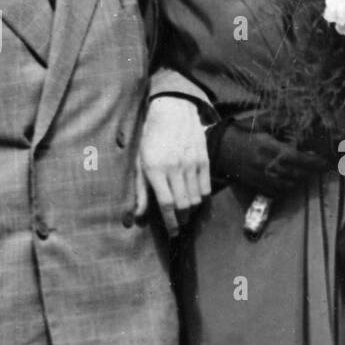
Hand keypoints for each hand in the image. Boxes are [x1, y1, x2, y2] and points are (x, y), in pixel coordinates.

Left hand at [138, 96, 211, 234]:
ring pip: (196, 198)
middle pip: (183, 204)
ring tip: (187, 212)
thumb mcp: (140, 163)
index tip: (173, 233)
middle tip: (180, 222)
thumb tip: (138, 216)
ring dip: (192, 210)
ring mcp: (191, 163)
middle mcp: (174, 167)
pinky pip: (206, 187)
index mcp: (155, 169)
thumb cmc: (152, 138)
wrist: (173, 111)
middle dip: (182, 219)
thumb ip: (141, 191)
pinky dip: (203, 198)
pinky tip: (197, 199)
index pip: (166, 204)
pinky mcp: (204, 159)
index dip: (170, 222)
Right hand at [215, 123, 326, 195]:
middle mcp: (269, 166)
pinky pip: (278, 192)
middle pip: (298, 174)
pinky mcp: (257, 186)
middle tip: (318, 165)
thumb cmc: (242, 132)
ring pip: (290, 185)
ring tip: (305, 171)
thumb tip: (302, 121)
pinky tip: (290, 179)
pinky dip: (288, 187)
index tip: (327, 161)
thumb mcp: (262, 122)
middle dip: (311, 171)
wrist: (219, 148)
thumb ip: (282, 122)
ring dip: (301, 179)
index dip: (316, 162)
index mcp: (271, 149)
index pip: (300, 159)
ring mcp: (263, 179)